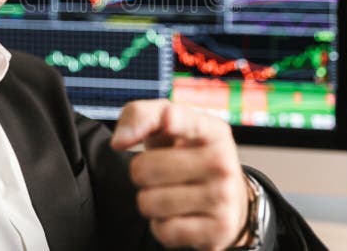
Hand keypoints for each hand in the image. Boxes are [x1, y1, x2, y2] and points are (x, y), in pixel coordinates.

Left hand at [111, 99, 249, 250]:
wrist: (228, 198)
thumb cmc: (186, 153)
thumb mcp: (167, 126)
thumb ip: (139, 116)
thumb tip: (119, 142)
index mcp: (212, 131)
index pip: (188, 122)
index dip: (173, 121)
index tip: (167, 121)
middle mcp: (222, 162)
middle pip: (144, 168)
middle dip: (141, 173)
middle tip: (162, 173)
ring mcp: (224, 197)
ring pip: (150, 202)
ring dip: (150, 201)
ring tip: (171, 193)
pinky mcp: (218, 230)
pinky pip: (164, 230)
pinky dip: (162, 225)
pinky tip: (180, 215)